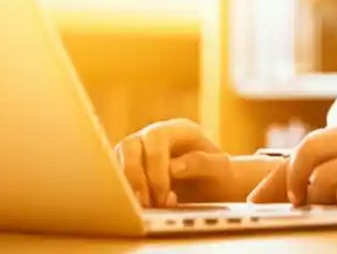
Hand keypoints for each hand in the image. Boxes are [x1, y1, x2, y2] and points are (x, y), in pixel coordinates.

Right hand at [113, 119, 233, 206]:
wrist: (214, 184)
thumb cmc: (218, 174)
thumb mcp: (221, 169)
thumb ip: (202, 163)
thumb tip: (174, 167)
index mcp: (179, 129)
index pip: (155, 138)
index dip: (156, 168)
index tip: (166, 197)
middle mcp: (155, 135)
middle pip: (130, 144)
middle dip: (135, 177)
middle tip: (146, 203)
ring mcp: (140, 149)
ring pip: (118, 158)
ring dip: (127, 185)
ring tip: (144, 207)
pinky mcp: (130, 166)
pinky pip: (116, 174)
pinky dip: (124, 191)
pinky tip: (139, 206)